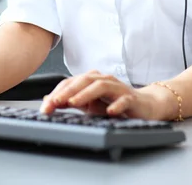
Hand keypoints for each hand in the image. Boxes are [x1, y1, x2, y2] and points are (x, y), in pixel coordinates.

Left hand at [39, 70, 174, 119]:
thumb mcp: (90, 104)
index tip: (47, 105)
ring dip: (86, 94)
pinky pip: (124, 100)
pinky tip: (109, 111)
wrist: (144, 105)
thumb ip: (71, 101)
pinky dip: (116, 105)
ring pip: (101, 86)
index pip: (72, 82)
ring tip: (74, 103)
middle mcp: (104, 80)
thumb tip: (49, 101)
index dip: (58, 92)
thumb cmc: (115, 103)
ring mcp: (118, 88)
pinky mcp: (131, 98)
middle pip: (84, 80)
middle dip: (68, 91)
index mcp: (92, 81)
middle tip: (56, 102)